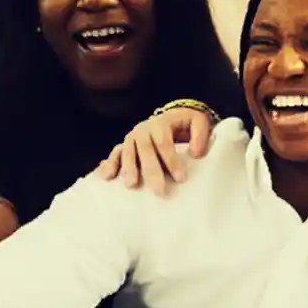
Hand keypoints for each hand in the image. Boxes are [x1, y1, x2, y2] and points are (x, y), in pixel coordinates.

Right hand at [96, 106, 215, 194]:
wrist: (171, 117)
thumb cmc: (185, 124)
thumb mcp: (199, 121)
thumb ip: (200, 134)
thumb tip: (195, 153)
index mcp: (161, 123)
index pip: (164, 142)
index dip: (171, 160)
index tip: (180, 178)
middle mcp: (143, 129)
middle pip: (144, 149)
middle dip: (150, 170)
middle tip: (158, 190)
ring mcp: (131, 138)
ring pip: (127, 151)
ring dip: (128, 168)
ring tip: (131, 185)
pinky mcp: (124, 146)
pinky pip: (115, 154)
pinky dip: (110, 164)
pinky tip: (107, 177)